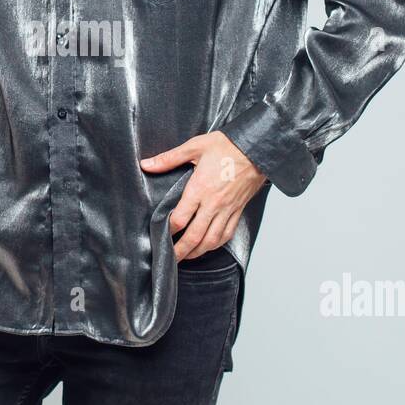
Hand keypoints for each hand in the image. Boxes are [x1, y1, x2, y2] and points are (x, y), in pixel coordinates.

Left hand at [140, 131, 267, 260]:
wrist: (257, 148)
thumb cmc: (227, 146)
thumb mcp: (195, 147)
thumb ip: (169, 158)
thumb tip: (147, 164)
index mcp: (200, 189)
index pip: (180, 219)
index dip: (168, 230)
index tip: (160, 233)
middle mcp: (213, 204)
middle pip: (194, 236)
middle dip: (180, 251)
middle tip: (170, 259)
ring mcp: (227, 210)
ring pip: (211, 240)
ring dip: (197, 252)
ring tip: (186, 256)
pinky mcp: (238, 211)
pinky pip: (226, 234)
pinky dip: (216, 244)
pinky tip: (208, 246)